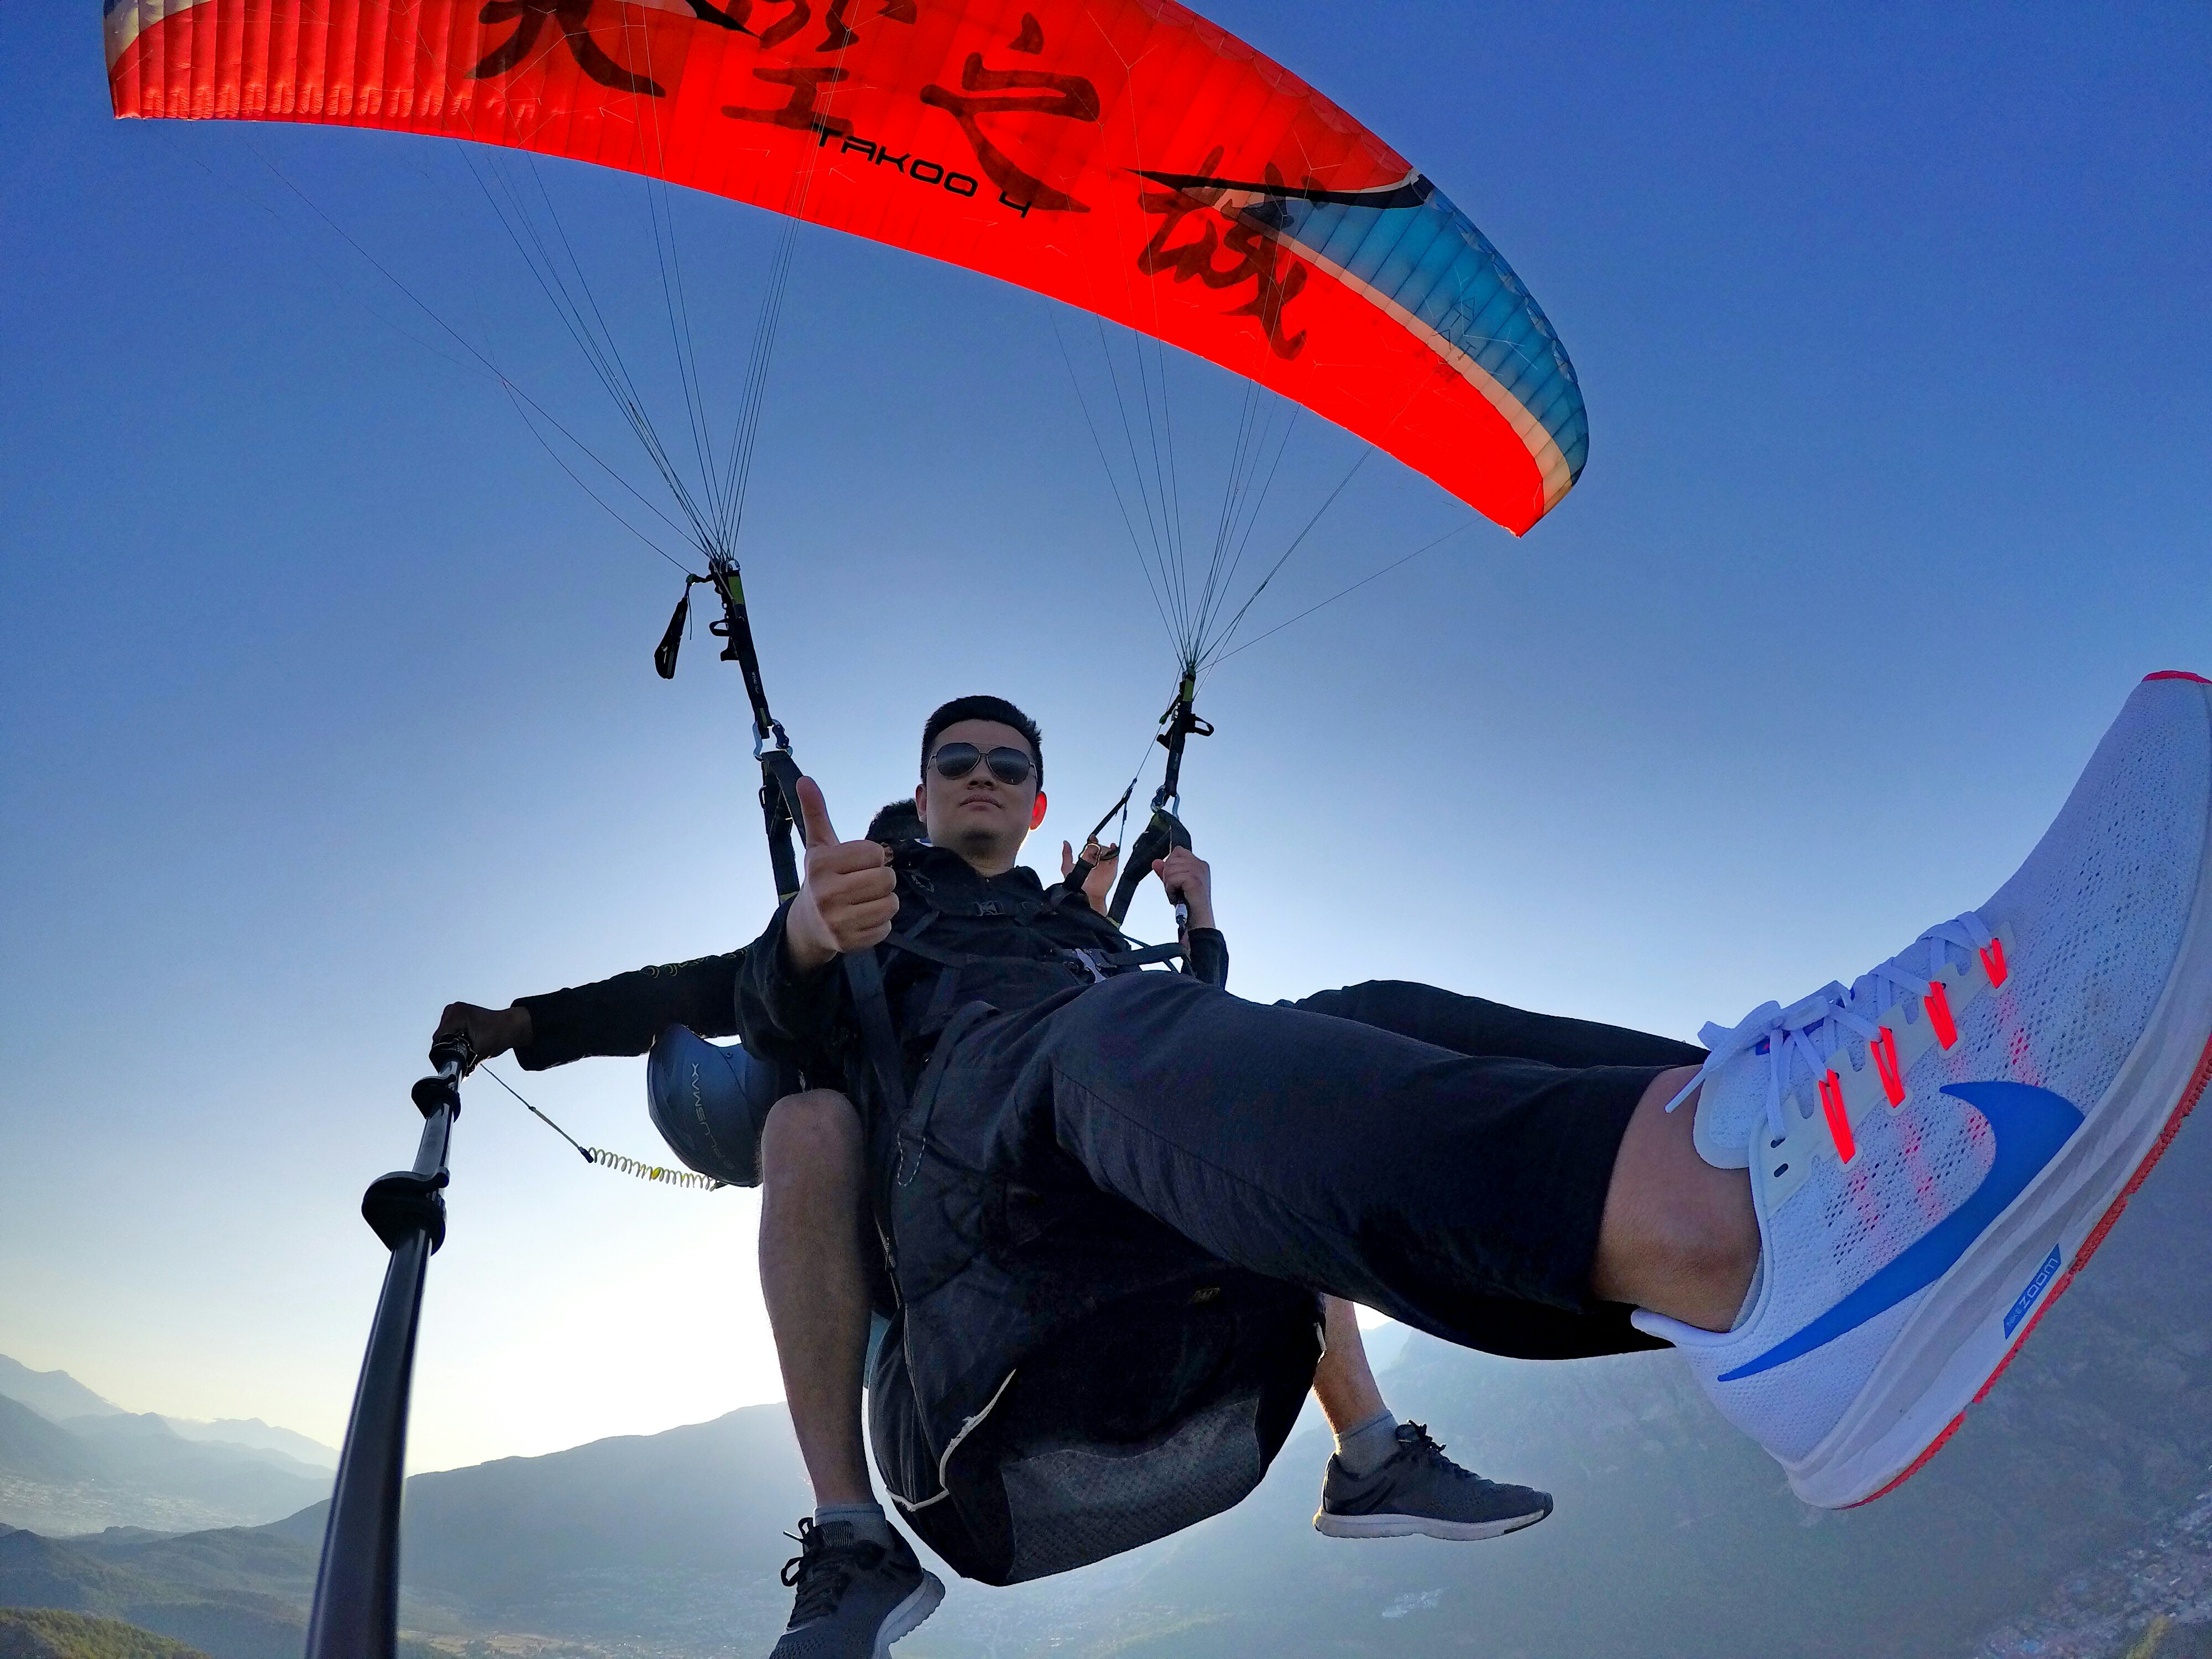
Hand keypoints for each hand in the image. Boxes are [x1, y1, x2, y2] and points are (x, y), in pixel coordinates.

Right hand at [433, 1002, 529, 1069]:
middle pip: (440, 1037)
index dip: (444, 1053)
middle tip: (463, 1056)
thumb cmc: (500, 1033)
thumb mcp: (480, 1051)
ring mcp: (453, 1011)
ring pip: (443, 1036)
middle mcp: (452, 1010)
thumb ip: (466, 1064)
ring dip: (451, 1045)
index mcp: (456, 1013)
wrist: (510, 1026)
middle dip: (448, 1049)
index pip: (439, 1038)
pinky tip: (464, 1043)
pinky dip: (454, 1040)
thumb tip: (458, 1076)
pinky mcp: (456, 1016)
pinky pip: (448, 1032)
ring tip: (467, 1048)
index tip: (452, 1062)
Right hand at [785, 776, 897, 973]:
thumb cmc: (821, 878)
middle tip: (865, 883)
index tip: (857, 864)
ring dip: (885, 901)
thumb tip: (805, 779)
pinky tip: (863, 918)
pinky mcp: (848, 942)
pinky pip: (885, 927)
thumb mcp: (818, 846)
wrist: (806, 925)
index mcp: (821, 864)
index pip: (874, 853)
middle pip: (886, 879)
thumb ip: (816, 813)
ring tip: (866, 900)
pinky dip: (880, 923)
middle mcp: (826, 893)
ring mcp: (837, 921)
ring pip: (891, 904)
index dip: (873, 857)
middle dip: (882, 879)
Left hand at [1061, 837, 1120, 915]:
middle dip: (1098, 845)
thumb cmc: (1076, 884)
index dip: (1092, 840)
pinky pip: (1116, 857)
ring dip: (1105, 848)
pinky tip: (1112, 848)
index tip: (1091, 838)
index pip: (1091, 846)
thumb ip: (1066, 855)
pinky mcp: (1112, 868)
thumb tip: (1065, 843)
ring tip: (1101, 853)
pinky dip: (1115, 851)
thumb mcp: (1067, 868)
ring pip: (1107, 850)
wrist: (1087, 896)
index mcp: (1087, 859)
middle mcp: (1096, 861)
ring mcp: (1105, 864)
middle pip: (1099, 847)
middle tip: (1095, 847)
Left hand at [1153, 847, 1213, 931]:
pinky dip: (1171, 890)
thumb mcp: (1175, 885)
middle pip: (1171, 859)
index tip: (1175, 880)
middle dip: (1168, 876)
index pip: (1178, 851)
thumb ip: (1166, 872)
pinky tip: (1178, 897)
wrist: (1198, 921)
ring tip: (1178, 894)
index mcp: (1199, 864)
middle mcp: (1200, 865)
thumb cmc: (1190, 905)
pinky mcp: (1194, 879)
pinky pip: (1172, 878)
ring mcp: (1198, 871)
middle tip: (1177, 890)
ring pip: (1170, 869)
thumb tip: (1155, 862)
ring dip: (1169, 885)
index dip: (1170, 865)